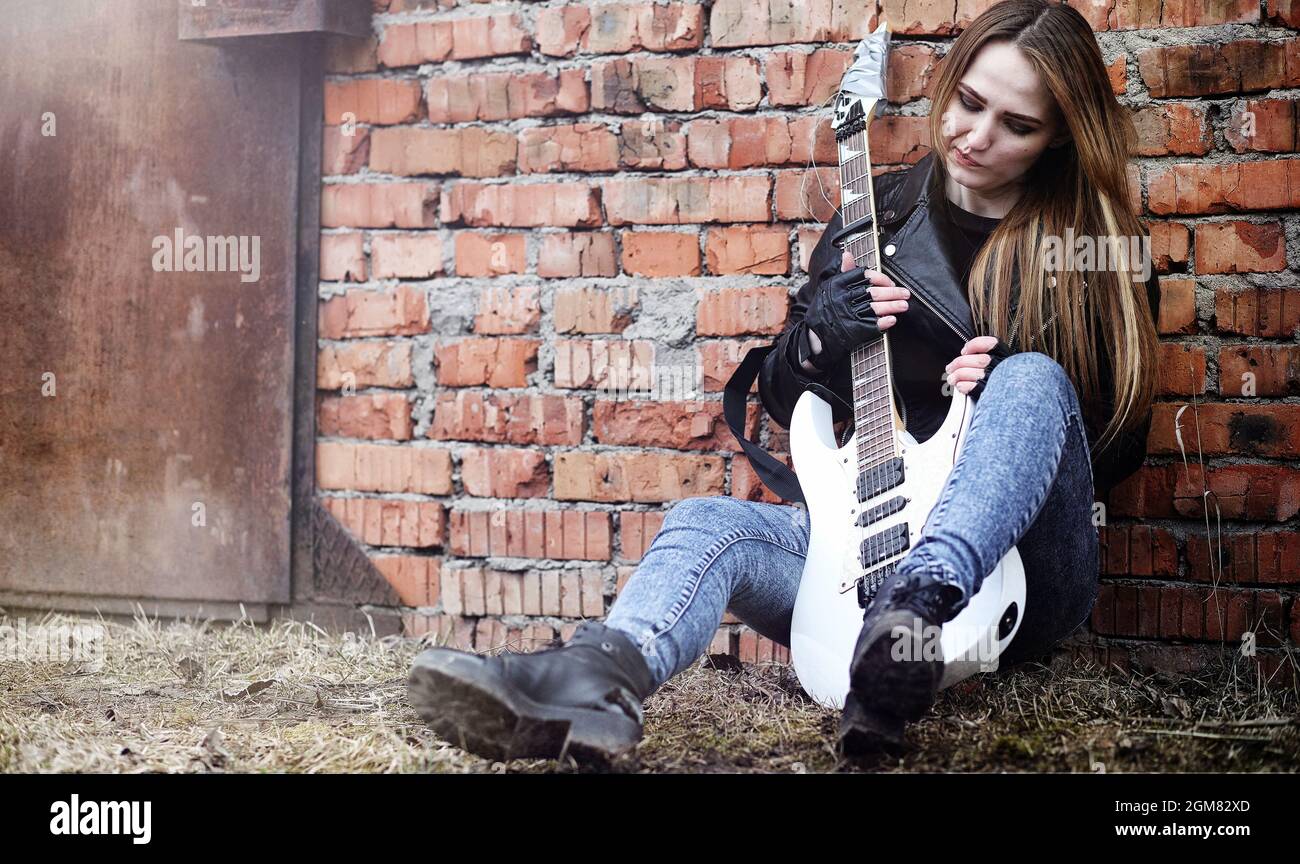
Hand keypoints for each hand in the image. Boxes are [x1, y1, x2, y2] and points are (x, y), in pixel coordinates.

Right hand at [801, 250, 909, 371]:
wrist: (815, 333)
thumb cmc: (826, 307)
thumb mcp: (832, 286)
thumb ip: (844, 271)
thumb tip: (847, 254)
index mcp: (840, 285)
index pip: (866, 277)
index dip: (882, 279)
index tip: (891, 282)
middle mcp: (845, 298)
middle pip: (874, 292)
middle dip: (893, 293)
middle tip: (905, 294)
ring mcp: (849, 315)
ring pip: (876, 308)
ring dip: (893, 306)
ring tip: (904, 306)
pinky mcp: (853, 330)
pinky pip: (872, 325)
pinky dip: (884, 322)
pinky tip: (892, 319)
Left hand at [945, 335, 1014, 397]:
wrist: (1015, 404)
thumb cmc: (1003, 381)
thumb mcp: (1000, 364)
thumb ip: (985, 356)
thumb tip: (965, 354)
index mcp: (1005, 357)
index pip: (991, 344)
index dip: (974, 345)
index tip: (964, 351)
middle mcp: (1003, 368)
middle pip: (979, 359)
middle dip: (960, 363)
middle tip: (950, 368)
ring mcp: (998, 382)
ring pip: (976, 373)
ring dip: (958, 375)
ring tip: (952, 378)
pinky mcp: (991, 395)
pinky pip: (976, 388)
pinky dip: (965, 386)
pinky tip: (961, 386)